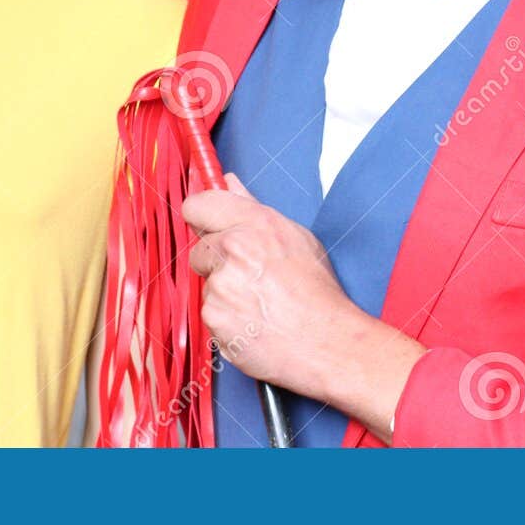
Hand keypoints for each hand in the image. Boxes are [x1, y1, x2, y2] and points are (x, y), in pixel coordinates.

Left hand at [183, 175, 425, 438]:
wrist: (327, 342)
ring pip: (206, 284)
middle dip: (217, 263)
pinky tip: (254, 323)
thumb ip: (253, 208)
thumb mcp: (296, 238)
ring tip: (260, 304)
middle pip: (199, 250)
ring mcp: (221, 284)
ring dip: (224, 294)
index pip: (197, 206)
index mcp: (255, 223)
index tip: (209, 229)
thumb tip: (229, 181)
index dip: (201, 219)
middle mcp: (234, 247)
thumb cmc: (317, 292)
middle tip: (251, 278)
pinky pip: (210, 313)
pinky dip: (226, 320)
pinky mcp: (214, 316)